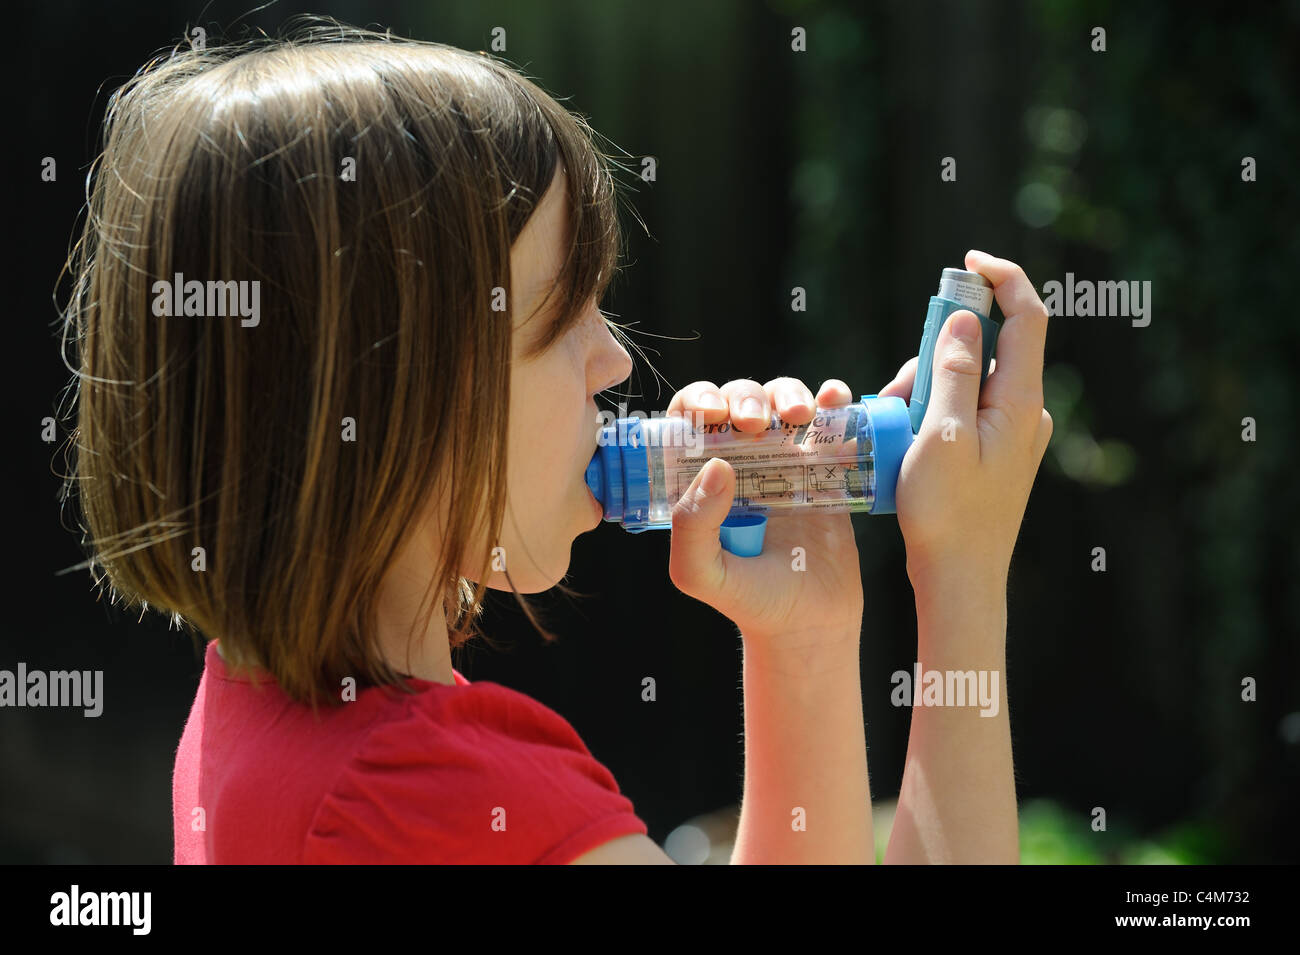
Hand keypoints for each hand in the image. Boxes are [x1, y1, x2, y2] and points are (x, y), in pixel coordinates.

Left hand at [664, 377, 863, 651]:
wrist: (809, 623)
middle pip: (739, 400)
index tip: (712, 413)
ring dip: (789, 393)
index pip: (689, 419)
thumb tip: (716, 464)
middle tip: (755, 424)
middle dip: (746, 398)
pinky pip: (831, 420)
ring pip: (783, 400)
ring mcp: (786, 459)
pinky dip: (834, 400)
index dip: (698, 401)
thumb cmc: (747, 599)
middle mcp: (741, 459)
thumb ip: (692, 526)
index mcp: (700, 476)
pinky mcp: (828, 466)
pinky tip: (835, 401)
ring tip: (798, 417)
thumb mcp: (701, 573)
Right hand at [876, 250, 1052, 586]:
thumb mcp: (941, 435)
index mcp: (1021, 401)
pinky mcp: (995, 453)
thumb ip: (952, 372)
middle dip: (934, 353)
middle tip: (896, 391)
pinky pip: (961, 412)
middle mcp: (1026, 411)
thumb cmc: (948, 513)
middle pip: (984, 349)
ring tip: (895, 431)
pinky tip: (906, 446)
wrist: (961, 580)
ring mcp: (1012, 434)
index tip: (966, 263)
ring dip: (925, 389)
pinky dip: (930, 413)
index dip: (1002, 279)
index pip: (1027, 318)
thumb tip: (963, 317)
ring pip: (966, 382)